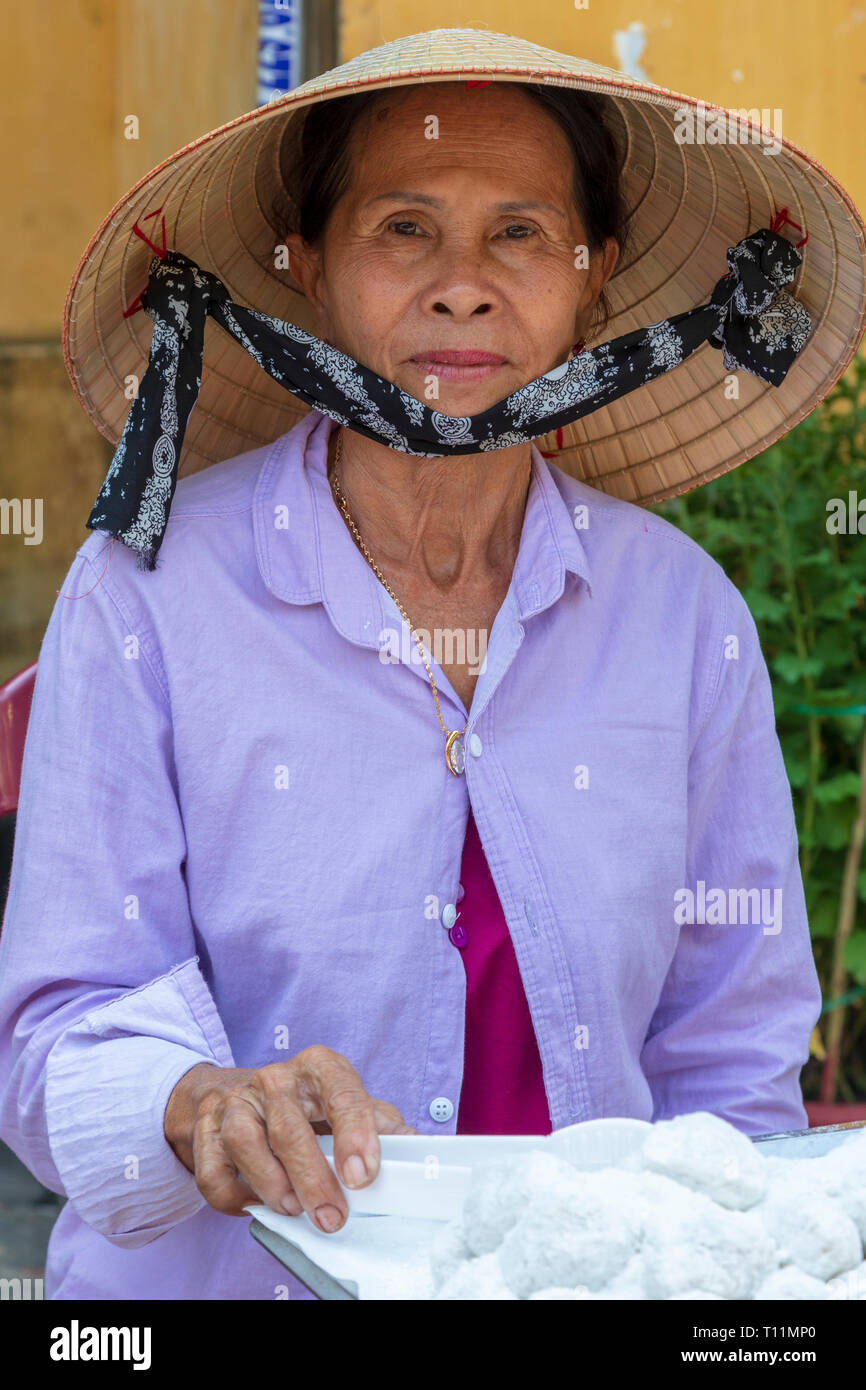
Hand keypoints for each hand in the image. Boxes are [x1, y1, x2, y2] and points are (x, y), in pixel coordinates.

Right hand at [164, 1047, 417, 1232]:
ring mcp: (236, 1101)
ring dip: (271, 1183)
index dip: (355, 1133)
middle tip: (333, 1217)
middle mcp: (275, 1078)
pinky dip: (235, 1196)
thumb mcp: (346, 1104)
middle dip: (313, 1178)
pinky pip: (213, 1170)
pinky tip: (256, 1205)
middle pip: (290, 1126)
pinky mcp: (205, 1129)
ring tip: (293, 1209)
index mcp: (319, 1068)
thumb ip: (379, 1124)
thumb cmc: (305, 1106)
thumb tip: (417, 1149)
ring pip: (245, 1140)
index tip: (364, 1176)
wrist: (234, 1095)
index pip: (342, 1092)